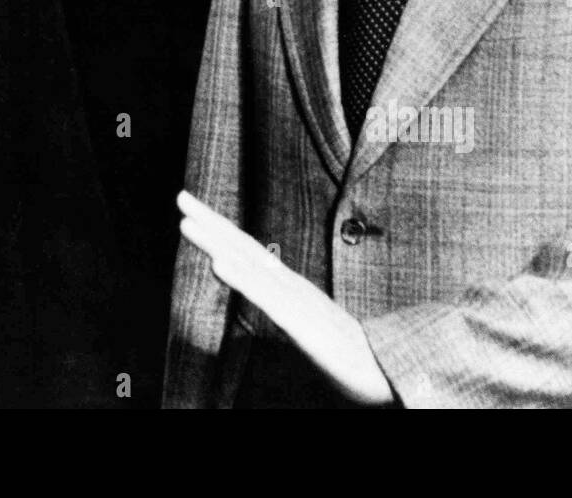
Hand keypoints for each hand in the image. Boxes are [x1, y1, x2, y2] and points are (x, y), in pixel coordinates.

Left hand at [177, 190, 393, 405]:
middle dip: (211, 222)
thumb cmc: (351, 354)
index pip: (249, 252)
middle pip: (246, 248)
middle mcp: (291, 286)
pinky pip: (267, 298)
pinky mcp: (303, 325)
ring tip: (186, 223)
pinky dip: (241, 277)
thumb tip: (269, 295)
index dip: (220, 229)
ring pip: (251, 267)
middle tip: (180, 196)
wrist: (391, 375)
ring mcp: (297, 303)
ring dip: (218, 243)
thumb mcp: (310, 325)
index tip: (190, 210)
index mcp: (290, 287)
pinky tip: (218, 263)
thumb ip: (289, 307)